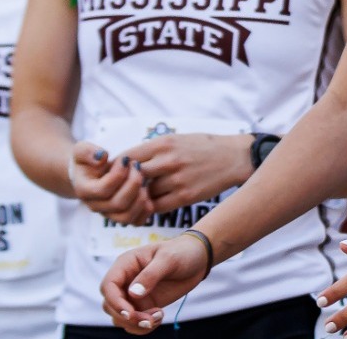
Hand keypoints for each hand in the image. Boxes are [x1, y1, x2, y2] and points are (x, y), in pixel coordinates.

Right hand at [70, 140, 152, 225]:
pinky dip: (146, 208)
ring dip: (140, 196)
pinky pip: (137, 221)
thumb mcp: (81, 150)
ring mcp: (110, 214)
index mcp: (84, 191)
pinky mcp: (123, 216)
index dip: (118, 174)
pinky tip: (147, 190)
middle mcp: (96, 207)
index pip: (103, 190)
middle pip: (118, 204)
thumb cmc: (88, 160)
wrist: (91, 173)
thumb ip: (87, 151)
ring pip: (128, 216)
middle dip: (133, 183)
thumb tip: (101, 157)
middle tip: (137, 166)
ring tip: (143, 177)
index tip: (125, 159)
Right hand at [99, 232, 209, 333]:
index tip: (130, 313)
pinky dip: (142, 327)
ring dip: (135, 324)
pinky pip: (133, 322)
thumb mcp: (169, 259)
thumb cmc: (181, 252)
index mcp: (126, 264)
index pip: (108, 286)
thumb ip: (151, 275)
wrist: (198, 259)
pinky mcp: (143, 305)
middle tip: (149, 320)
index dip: (115, 302)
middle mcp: (126, 280)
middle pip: (110, 305)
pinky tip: (159, 319)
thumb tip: (133, 294)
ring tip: (158, 317)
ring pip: (119, 317)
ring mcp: (133, 295)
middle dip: (127, 317)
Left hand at [118, 132, 251, 211]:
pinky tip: (152, 204)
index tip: (112, 173)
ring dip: (140, 196)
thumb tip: (127, 162)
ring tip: (140, 197)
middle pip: (133, 177)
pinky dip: (152, 207)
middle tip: (121, 189)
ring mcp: (176, 179)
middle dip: (126, 184)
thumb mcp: (177, 139)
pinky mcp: (185, 196)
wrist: (233, 157)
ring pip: (144, 194)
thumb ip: (154, 150)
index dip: (117, 167)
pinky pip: (158, 206)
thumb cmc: (203, 147)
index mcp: (164, 143)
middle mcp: (168, 161)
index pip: (128, 157)